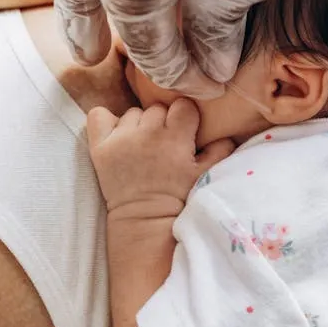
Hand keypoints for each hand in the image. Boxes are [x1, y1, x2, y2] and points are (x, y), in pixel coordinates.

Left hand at [87, 99, 234, 214]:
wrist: (145, 220)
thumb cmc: (178, 198)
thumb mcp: (205, 175)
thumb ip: (220, 150)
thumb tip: (228, 132)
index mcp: (176, 137)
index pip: (182, 106)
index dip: (184, 117)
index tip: (183, 131)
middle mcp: (148, 133)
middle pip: (157, 108)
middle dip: (161, 122)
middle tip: (162, 143)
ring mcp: (122, 138)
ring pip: (133, 113)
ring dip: (138, 124)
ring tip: (140, 144)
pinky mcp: (100, 147)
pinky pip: (99, 115)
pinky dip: (106, 121)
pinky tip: (116, 135)